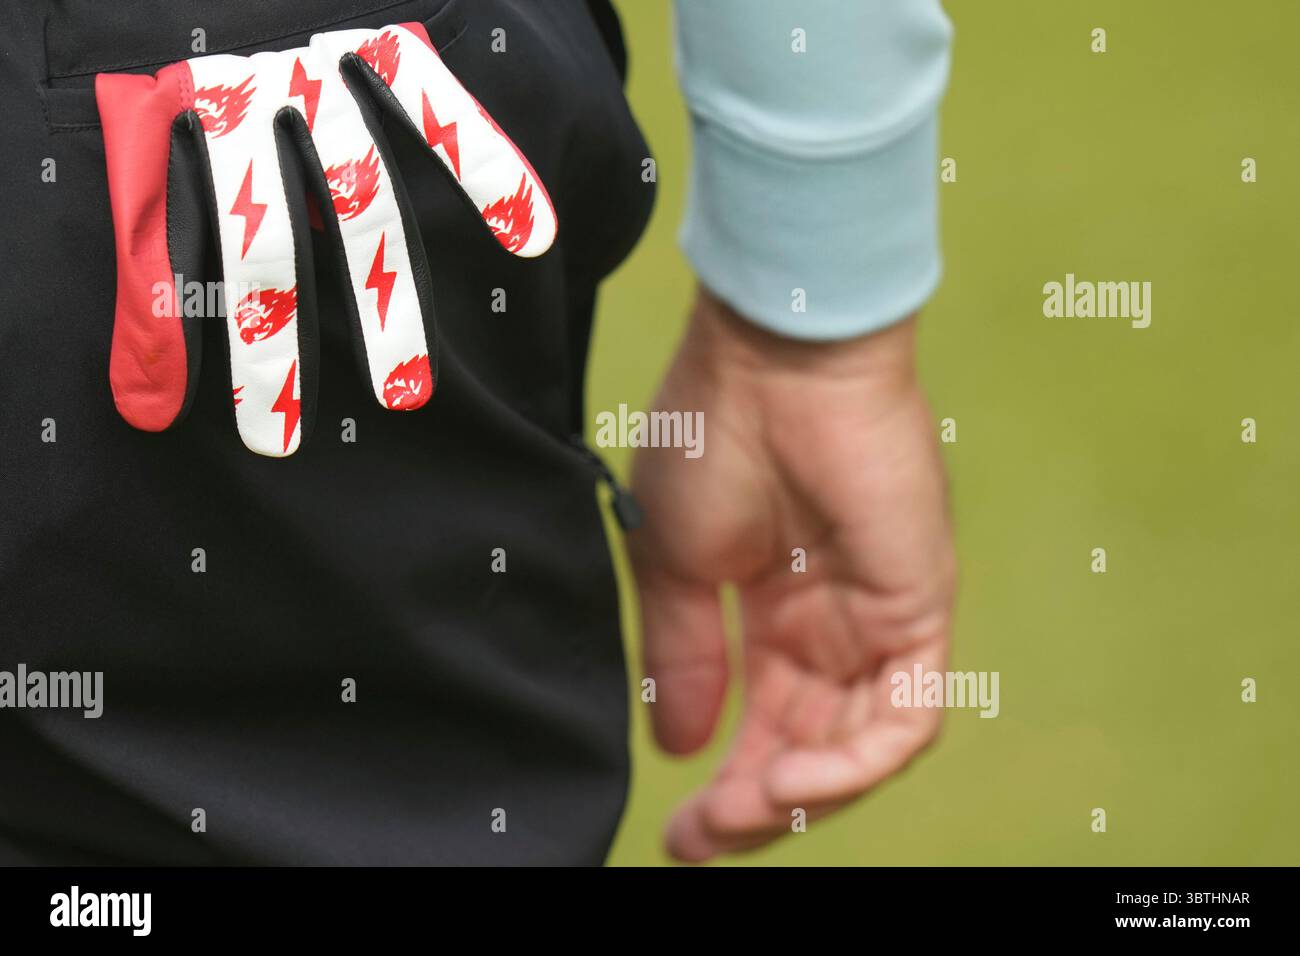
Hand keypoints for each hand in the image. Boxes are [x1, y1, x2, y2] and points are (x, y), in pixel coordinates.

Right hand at [627, 287, 955, 861]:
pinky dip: (854, 763)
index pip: (760, 721)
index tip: (676, 829)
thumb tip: (678, 742)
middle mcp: (830, 627)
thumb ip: (685, 658)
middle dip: (756, 806)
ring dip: (799, 796)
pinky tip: (790, 778)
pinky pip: (905, 717)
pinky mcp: (920, 608)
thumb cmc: (714, 438)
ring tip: (737, 814)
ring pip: (857, 748)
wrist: (773, 361)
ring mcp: (878, 619)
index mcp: (772, 612)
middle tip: (700, 839)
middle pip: (808, 748)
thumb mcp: (675, 564)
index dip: (723, 782)